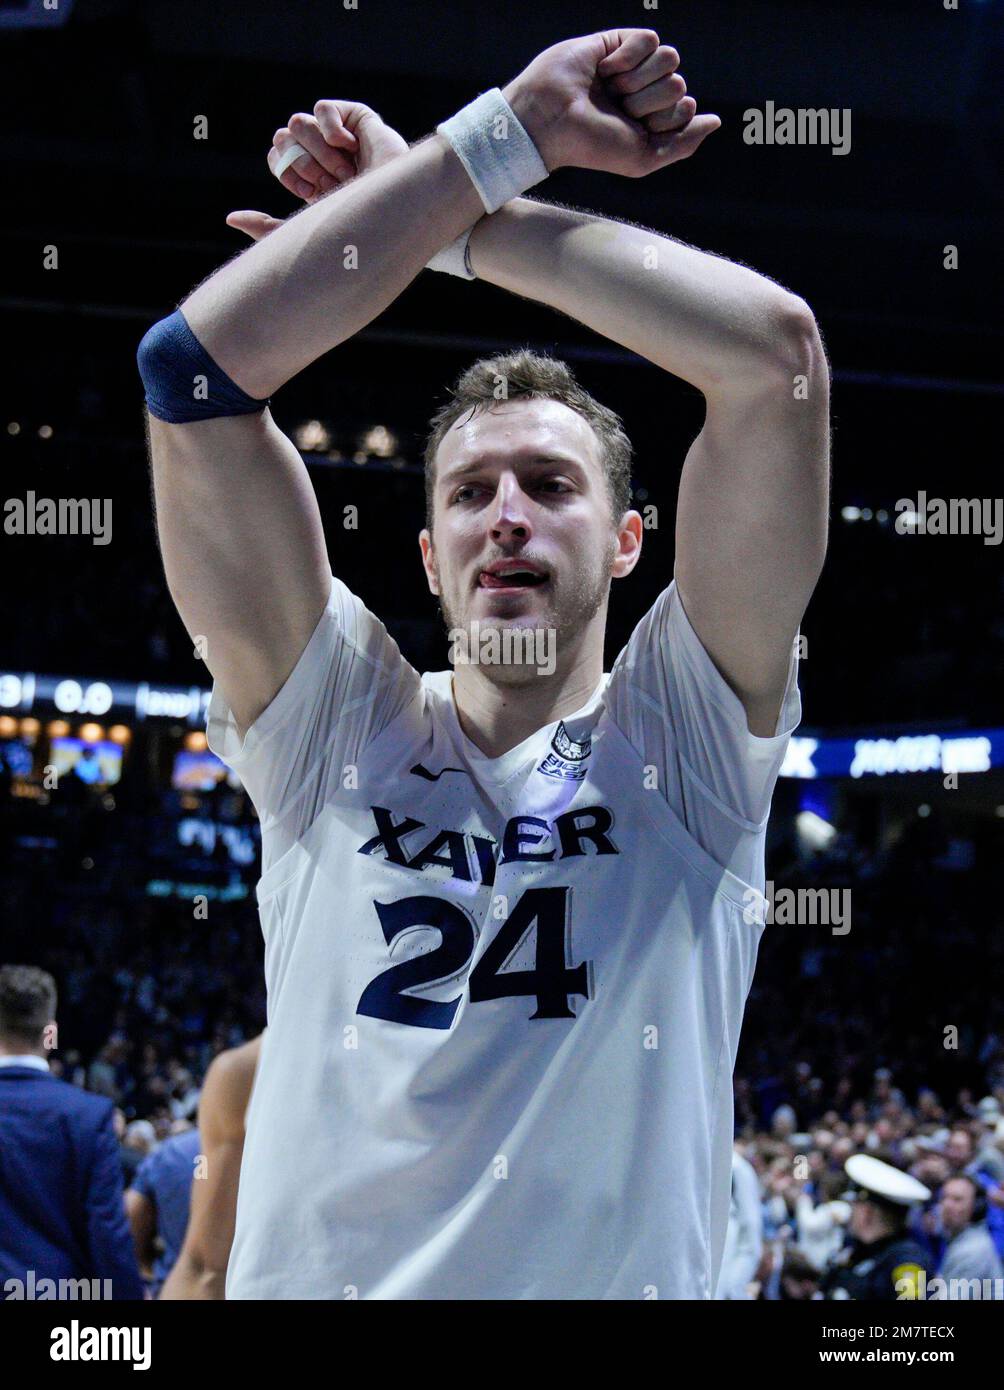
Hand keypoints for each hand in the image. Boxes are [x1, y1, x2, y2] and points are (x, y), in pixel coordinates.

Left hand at [226, 100, 408, 240]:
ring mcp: (338, 136)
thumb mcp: (303, 232)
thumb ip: (267, 229)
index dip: (288, 174)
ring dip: (320, 153)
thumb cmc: (356, 229)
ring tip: (346, 171)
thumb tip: (230, 218)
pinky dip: (331, 128)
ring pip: (299, 123)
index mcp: (309, 176)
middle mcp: (321, 154)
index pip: (275, 157)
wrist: (394, 219)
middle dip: (304, 165)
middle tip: (332, 184)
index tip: (313, 194)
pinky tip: (349, 147)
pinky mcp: (356, 118)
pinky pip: (322, 108)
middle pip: (283, 138)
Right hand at [503, 28, 718, 176]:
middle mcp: (646, 91)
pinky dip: (628, 58)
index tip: (631, 129)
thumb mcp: (643, 158)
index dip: (661, 120)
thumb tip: (716, 121)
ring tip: (611, 90)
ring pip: (670, 59)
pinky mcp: (620, 42)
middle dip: (646, 101)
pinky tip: (606, 69)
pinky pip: (649, 40)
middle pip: (678, 84)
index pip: (685, 108)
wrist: (552, 121)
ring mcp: (634, 66)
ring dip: (638, 80)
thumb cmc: (592, 145)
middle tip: (615, 109)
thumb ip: (684, 143)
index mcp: (653, 118)